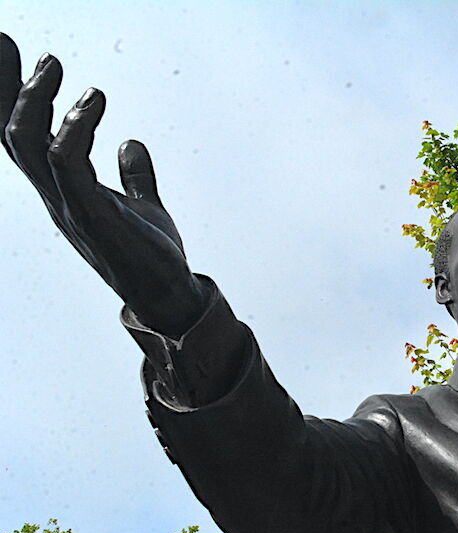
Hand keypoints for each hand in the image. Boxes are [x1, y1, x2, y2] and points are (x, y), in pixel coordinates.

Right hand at [1, 34, 204, 334]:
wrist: (170, 295)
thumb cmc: (151, 254)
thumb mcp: (143, 206)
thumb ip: (135, 177)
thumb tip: (131, 144)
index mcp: (62, 190)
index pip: (22, 138)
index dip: (6, 96)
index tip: (8, 49)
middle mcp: (55, 196)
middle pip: (10, 135)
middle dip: (2, 88)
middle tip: (7, 40)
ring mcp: (70, 207)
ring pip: (27, 146)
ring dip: (34, 101)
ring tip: (53, 64)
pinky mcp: (94, 217)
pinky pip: (68, 166)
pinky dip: (76, 128)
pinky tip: (94, 101)